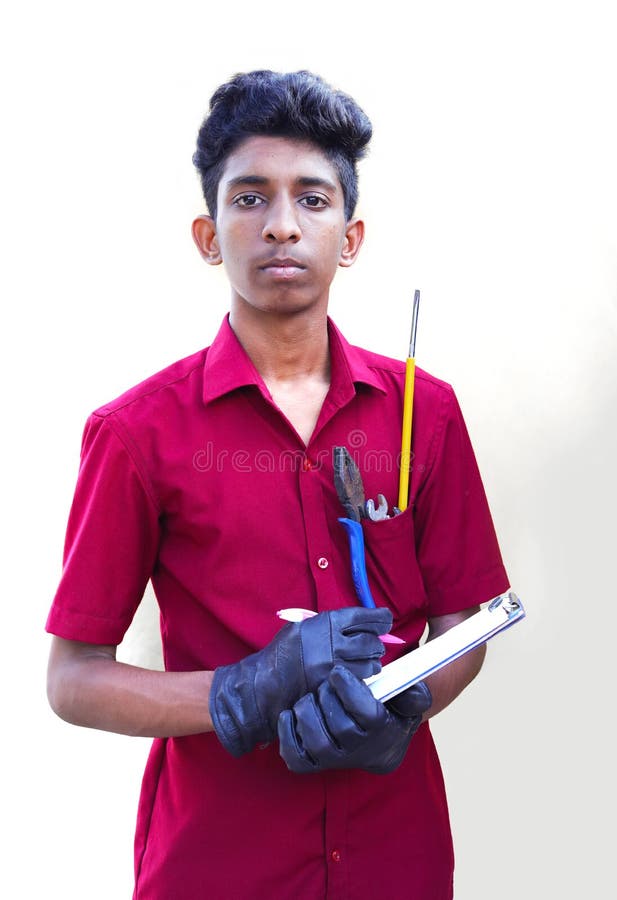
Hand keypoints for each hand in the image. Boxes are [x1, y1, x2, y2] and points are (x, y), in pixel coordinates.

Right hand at [210, 607, 391, 756]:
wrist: (265, 683)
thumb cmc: (285, 652)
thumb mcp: (304, 627)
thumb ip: (332, 625)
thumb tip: (365, 625)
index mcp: (325, 623)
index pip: (363, 617)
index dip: (380, 618)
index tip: (386, 620)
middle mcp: (331, 643)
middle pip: (371, 642)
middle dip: (376, 643)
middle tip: (373, 645)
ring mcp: (333, 667)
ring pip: (370, 665)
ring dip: (371, 663)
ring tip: (365, 663)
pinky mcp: (334, 688)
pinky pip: (359, 683)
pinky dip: (361, 680)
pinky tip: (355, 678)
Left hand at [278, 665, 431, 773]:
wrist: (377, 746)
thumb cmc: (389, 715)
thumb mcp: (408, 702)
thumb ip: (415, 693)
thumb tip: (411, 686)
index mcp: (381, 731)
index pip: (367, 714)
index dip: (349, 690)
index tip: (338, 672)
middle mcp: (356, 750)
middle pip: (340, 726)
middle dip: (327, 697)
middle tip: (324, 683)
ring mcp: (333, 760)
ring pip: (316, 741)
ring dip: (307, 713)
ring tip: (309, 698)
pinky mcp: (311, 765)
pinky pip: (294, 756)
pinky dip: (287, 735)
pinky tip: (290, 715)